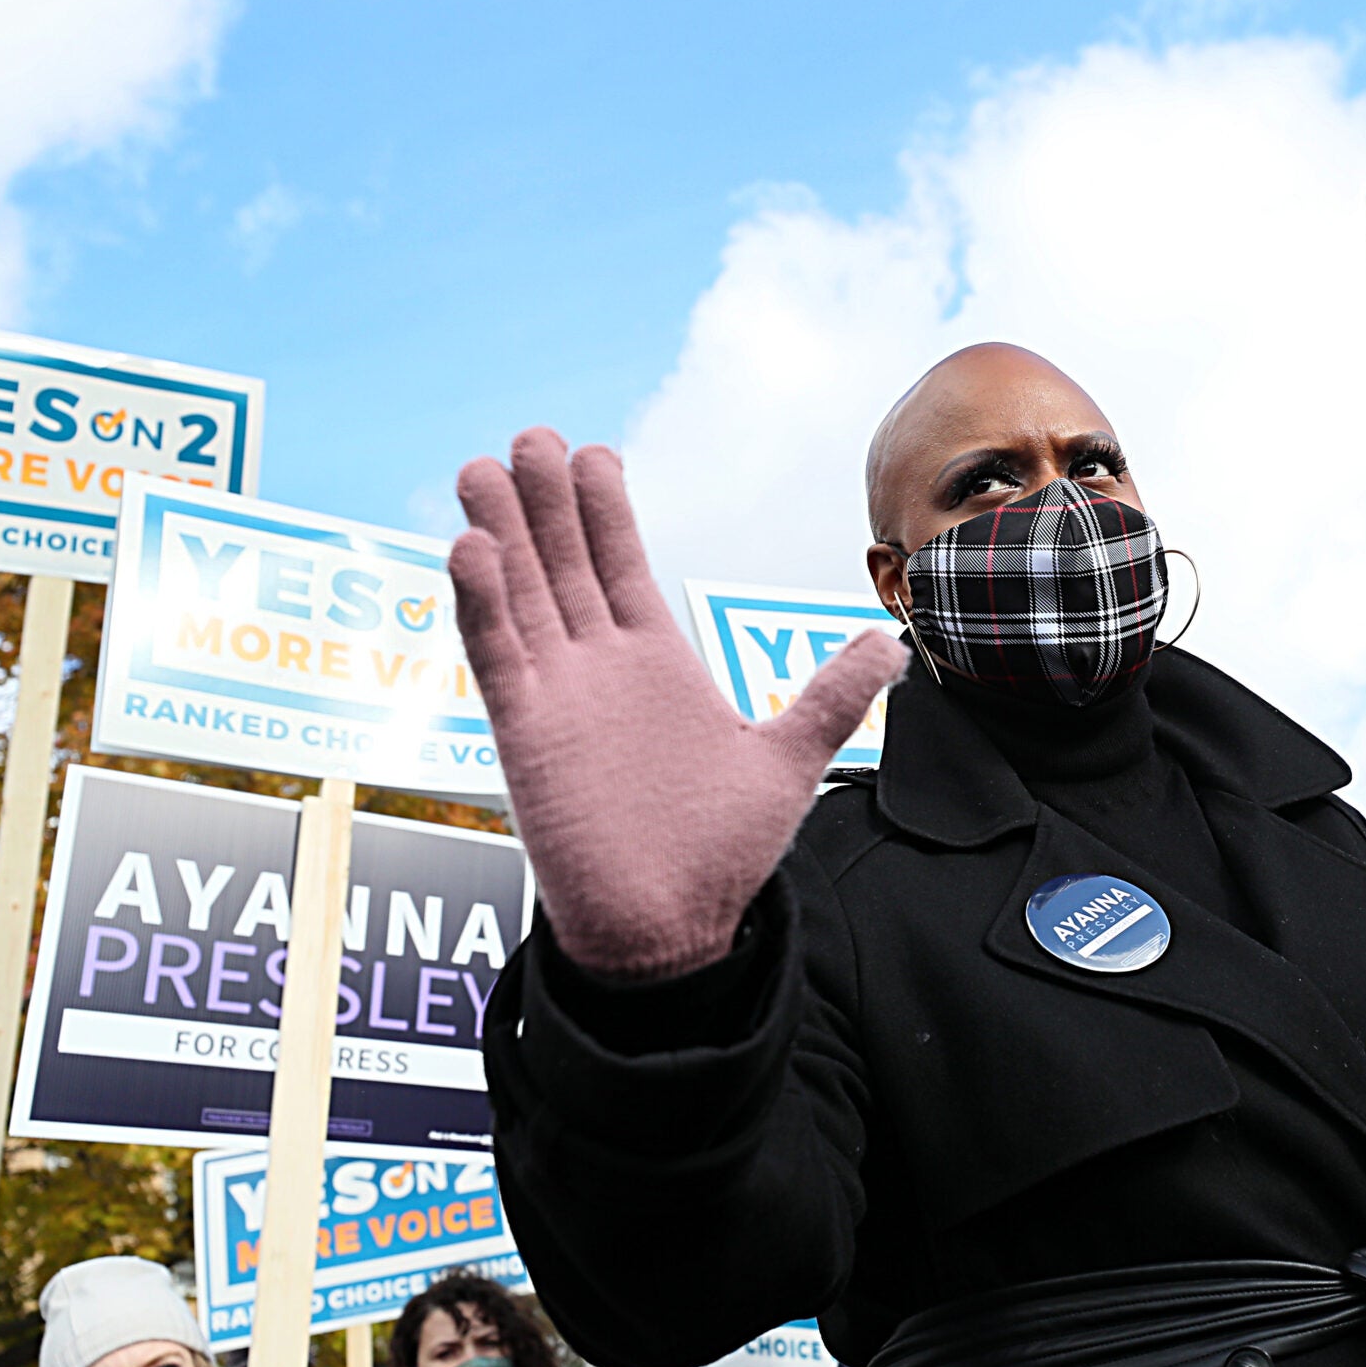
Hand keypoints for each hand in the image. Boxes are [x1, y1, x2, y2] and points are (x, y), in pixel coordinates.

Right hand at [450, 429, 904, 976]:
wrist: (672, 929)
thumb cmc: (721, 853)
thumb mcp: (788, 759)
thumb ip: (832, 696)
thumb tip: (892, 644)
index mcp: (657, 663)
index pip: (622, 565)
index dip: (605, 509)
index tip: (593, 452)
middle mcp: (600, 669)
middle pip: (564, 564)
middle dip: (547, 502)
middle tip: (530, 436)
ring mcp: (559, 695)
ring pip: (522, 595)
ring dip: (503, 534)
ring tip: (484, 469)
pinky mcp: (527, 733)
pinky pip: (498, 656)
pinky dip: (483, 604)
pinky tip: (472, 550)